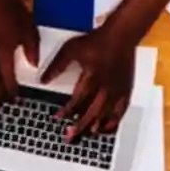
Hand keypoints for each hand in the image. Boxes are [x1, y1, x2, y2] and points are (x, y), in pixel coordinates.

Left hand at [42, 25, 135, 140]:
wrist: (122, 34)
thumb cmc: (98, 40)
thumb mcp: (72, 49)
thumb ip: (56, 65)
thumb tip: (43, 80)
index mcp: (92, 76)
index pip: (78, 100)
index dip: (67, 111)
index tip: (58, 118)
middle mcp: (106, 86)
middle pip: (92, 113)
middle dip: (80, 126)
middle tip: (69, 136)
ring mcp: (118, 90)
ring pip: (106, 115)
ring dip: (95, 127)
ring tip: (86, 135)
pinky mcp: (126, 90)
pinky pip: (121, 112)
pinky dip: (113, 122)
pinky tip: (106, 130)